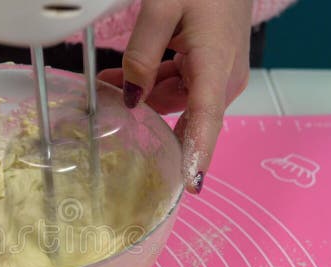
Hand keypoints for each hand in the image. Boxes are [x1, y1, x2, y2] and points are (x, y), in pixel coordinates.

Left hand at [98, 0, 253, 193]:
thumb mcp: (164, 6)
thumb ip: (142, 52)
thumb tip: (130, 96)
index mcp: (215, 65)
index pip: (206, 120)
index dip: (196, 154)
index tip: (187, 184)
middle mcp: (224, 78)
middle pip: (186, 118)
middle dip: (152, 128)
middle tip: (114, 134)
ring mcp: (219, 74)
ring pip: (178, 103)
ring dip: (145, 101)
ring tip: (107, 88)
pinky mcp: (211, 67)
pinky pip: (180, 87)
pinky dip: (153, 85)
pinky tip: (123, 81)